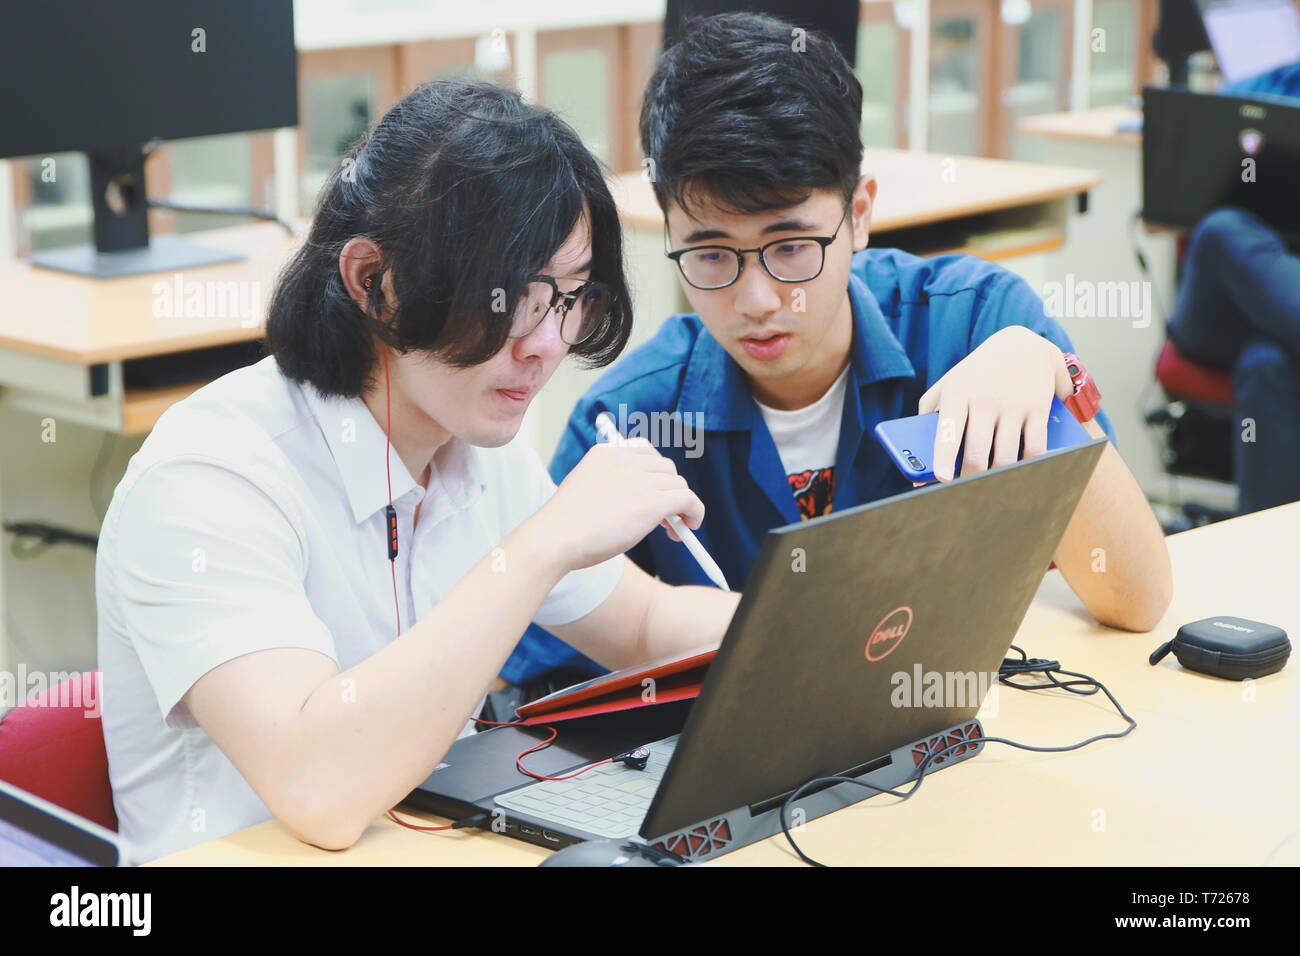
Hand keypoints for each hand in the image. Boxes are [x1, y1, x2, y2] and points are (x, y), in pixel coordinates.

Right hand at [531, 438, 704, 569]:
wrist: (555, 538)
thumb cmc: (565, 525)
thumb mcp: (585, 491)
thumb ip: (612, 487)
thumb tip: (643, 504)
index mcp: (605, 453)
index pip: (645, 450)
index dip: (654, 472)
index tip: (653, 490)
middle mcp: (625, 461)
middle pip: (666, 468)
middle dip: (667, 490)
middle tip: (663, 517)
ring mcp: (640, 480)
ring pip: (680, 485)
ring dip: (681, 506)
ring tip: (671, 529)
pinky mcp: (652, 502)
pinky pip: (689, 500)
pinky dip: (695, 513)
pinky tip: (689, 529)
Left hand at [919, 326, 1073, 480]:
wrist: (1022, 345)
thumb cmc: (977, 372)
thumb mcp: (949, 381)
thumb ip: (929, 408)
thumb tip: (917, 445)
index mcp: (957, 393)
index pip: (948, 429)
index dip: (944, 456)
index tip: (941, 478)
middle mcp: (984, 399)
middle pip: (977, 451)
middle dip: (970, 478)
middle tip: (965, 491)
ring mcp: (1012, 405)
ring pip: (1005, 455)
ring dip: (998, 477)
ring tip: (991, 486)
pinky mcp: (1037, 409)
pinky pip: (1035, 447)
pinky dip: (1028, 466)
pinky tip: (1021, 474)